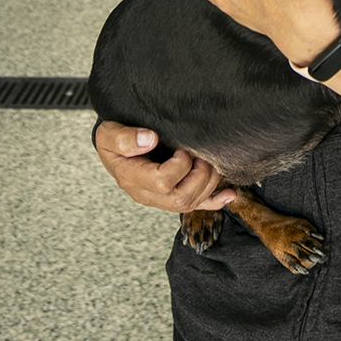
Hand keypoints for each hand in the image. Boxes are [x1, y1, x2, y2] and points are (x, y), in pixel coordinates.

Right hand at [93, 122, 235, 212]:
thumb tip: (150, 138)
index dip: (179, 165)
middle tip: (202, 155)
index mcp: (132, 179)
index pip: (162, 181)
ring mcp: (160, 200)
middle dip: (200, 175)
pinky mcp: (172, 198)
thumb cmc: (113, 139)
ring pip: (191, 203)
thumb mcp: (109, 133)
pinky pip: (196, 206)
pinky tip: (230, 194)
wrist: (115, 148)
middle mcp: (147, 194)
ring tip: (210, 162)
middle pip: (181, 197)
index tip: (182, 149)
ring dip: (208, 183)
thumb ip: (125, 138)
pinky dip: (216, 202)